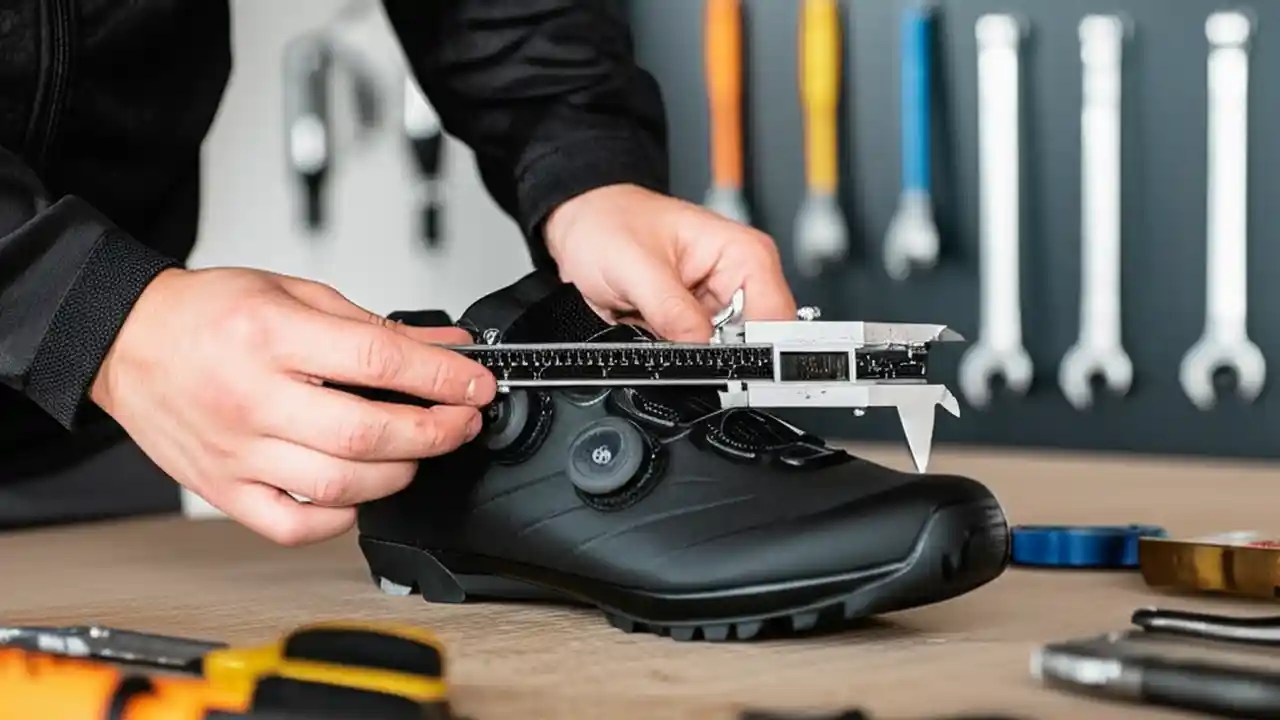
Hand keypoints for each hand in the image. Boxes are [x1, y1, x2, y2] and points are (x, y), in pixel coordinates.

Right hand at [90, 267, 496, 545]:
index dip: (442, 377)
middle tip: (462, 421)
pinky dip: (341, 519)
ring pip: (339, 486)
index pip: (378, 362)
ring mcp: (238, 453)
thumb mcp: (294, 293)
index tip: (476, 384)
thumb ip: (373, 325)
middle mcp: (252, 399)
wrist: (126, 340)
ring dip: (399, 473)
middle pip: (366, 433)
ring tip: (418, 451)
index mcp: (270, 337)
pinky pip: (294, 526)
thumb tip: (444, 348)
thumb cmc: (206, 315)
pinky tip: (361, 495)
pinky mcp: (225, 491)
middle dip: (434, 432)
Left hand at [543, 183, 796, 340]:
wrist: (580, 227)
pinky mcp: (694, 324)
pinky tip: (652, 336)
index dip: (757, 349)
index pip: (774, 315)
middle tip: (677, 349)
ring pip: (724, 355)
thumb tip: (698, 346)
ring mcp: (716, 305)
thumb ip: (670, 309)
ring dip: (692, 358)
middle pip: (754, 342)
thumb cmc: (609, 224)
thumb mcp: (634, 265)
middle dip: (718, 357)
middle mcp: (737, 280)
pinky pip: (698, 356)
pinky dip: (676, 357)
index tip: (728, 368)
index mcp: (743, 253)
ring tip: (654, 331)